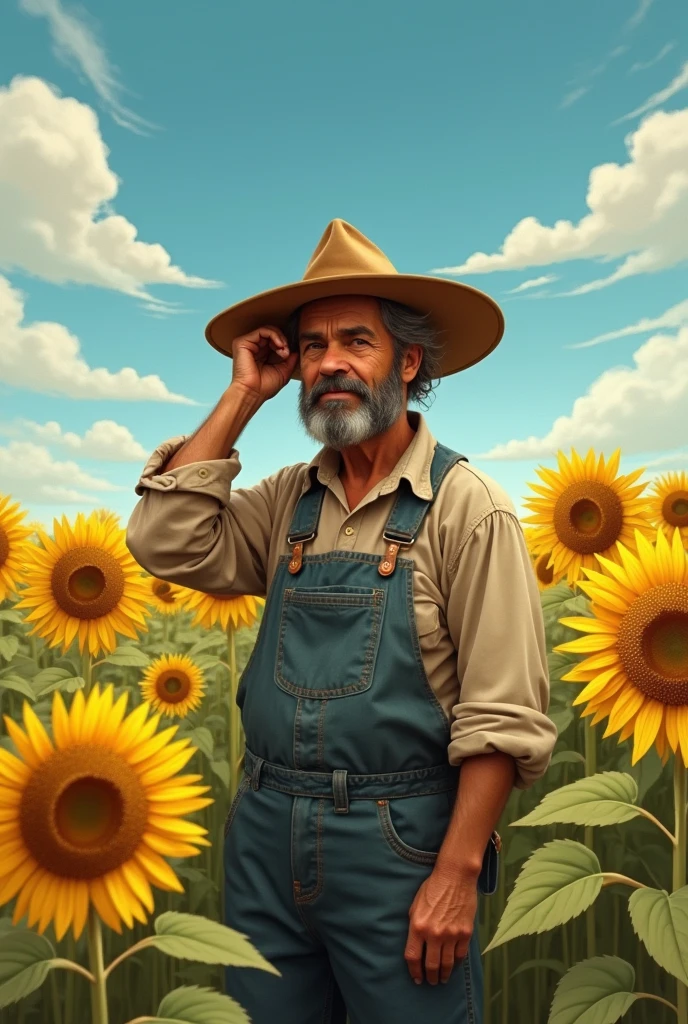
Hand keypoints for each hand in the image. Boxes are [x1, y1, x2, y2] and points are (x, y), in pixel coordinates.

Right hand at [230, 325, 299, 403]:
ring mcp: (248, 344)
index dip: (285, 344)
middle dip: (284, 341)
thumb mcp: (283, 371)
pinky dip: (274, 335)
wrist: (252, 394)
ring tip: (283, 351)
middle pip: (273, 333)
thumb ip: (290, 359)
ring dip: (281, 338)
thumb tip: (297, 350)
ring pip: (269, 330)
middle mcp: (254, 347)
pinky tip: (279, 346)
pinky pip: (262, 330)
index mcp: (262, 353)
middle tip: (287, 352)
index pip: (275, 340)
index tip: (290, 354)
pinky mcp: (242, 342)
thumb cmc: (264, 387)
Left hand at [404, 869, 477, 985]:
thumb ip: (414, 926)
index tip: (416, 978)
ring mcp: (451, 935)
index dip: (414, 971)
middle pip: (431, 965)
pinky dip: (456, 963)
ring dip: (443, 975)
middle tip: (430, 982)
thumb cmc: (432, 888)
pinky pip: (460, 955)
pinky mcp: (465, 933)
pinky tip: (453, 965)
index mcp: (418, 926)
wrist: (455, 876)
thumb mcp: (415, 905)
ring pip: (446, 964)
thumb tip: (416, 945)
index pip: (413, 957)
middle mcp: (434, 934)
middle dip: (429, 977)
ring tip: (441, 979)